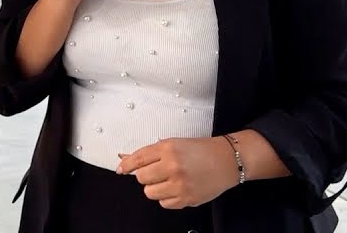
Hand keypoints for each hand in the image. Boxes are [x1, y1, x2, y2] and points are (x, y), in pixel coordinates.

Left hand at [117, 137, 239, 208]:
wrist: (226, 161)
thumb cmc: (200, 150)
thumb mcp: (174, 144)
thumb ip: (150, 153)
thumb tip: (124, 158)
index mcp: (168, 149)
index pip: (138, 159)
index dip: (126, 165)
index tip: (121, 169)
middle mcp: (173, 166)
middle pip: (141, 178)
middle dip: (146, 175)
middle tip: (157, 171)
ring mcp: (180, 185)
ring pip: (150, 193)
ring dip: (155, 187)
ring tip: (168, 180)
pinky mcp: (186, 199)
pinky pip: (163, 203)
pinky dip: (167, 197)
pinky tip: (177, 188)